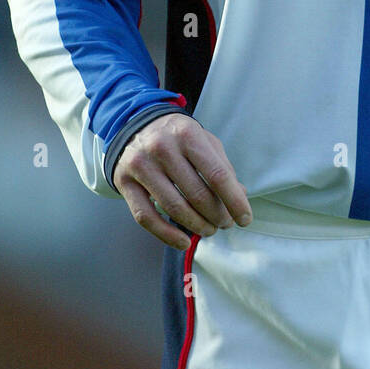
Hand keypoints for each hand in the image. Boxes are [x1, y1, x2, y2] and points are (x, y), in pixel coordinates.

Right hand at [112, 112, 251, 250]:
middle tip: (225, 224)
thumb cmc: (177, 137)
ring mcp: (141, 165)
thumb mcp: (203, 140)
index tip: (245, 218)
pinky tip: (183, 242)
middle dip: (217, 216)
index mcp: (187, 134)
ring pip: (174, 208)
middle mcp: (162, 148)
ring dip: (196, 226)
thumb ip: (222, 166)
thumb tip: (241, 196)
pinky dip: (167, 235)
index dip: (234, 201)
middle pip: (197, 194)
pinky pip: (146, 217)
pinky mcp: (124, 183)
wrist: (135, 125)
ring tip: (209, 230)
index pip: (217, 175)